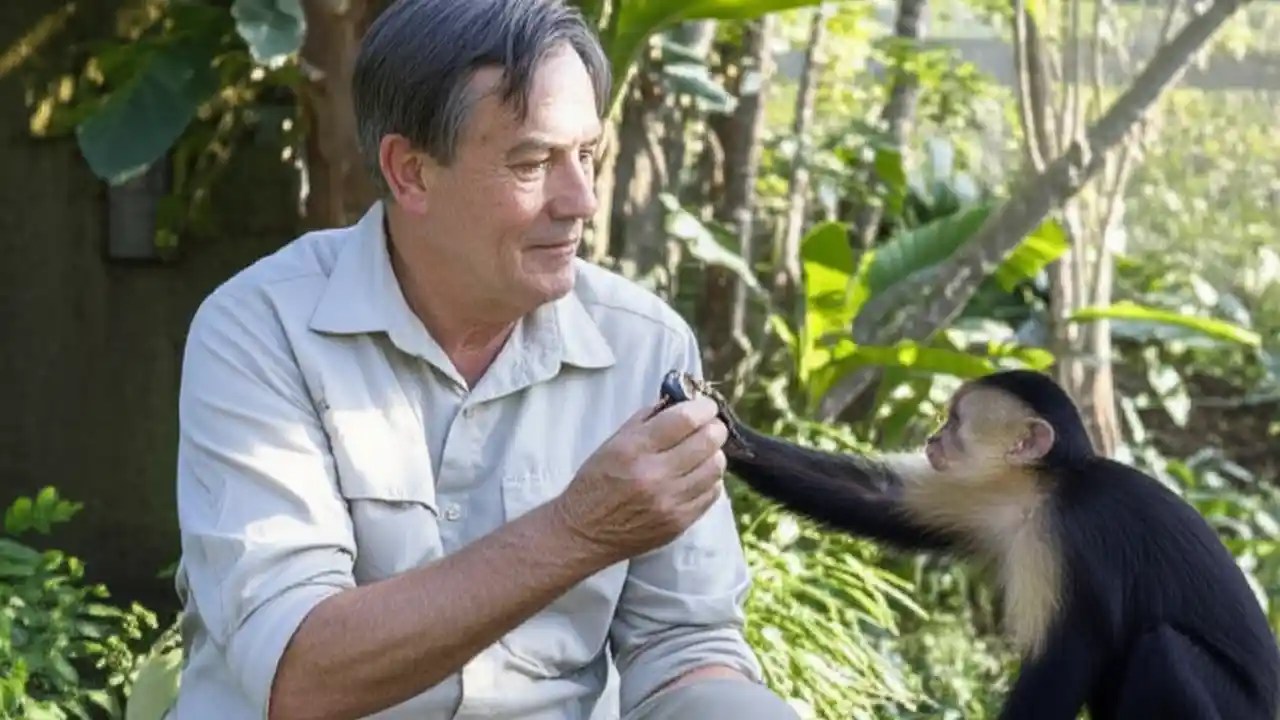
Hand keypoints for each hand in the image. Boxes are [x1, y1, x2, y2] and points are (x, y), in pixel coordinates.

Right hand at [554, 396, 728, 562]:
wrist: (584, 534)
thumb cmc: (595, 484)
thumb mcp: (611, 444)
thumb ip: (645, 419)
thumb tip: (678, 402)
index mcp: (634, 449)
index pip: (685, 419)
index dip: (703, 408)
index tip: (706, 406)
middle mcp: (655, 475)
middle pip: (707, 441)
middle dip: (714, 427)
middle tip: (710, 426)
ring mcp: (670, 501)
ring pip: (715, 467)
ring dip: (714, 453)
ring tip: (704, 451)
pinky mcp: (679, 522)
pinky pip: (712, 493)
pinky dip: (710, 479)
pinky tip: (698, 475)